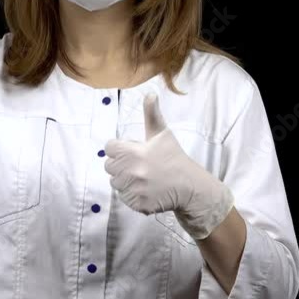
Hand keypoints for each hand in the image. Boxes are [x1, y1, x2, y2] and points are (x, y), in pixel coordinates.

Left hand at [104, 93, 234, 239]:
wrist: (189, 186)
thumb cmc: (173, 157)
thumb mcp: (163, 134)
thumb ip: (152, 114)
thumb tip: (150, 93)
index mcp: (132, 152)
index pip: (110, 147)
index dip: (120, 148)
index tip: (133, 151)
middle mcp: (130, 171)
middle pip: (109, 166)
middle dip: (121, 164)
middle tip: (140, 165)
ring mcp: (133, 189)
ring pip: (115, 183)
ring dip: (125, 180)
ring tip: (144, 178)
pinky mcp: (136, 204)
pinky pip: (124, 198)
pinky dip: (133, 195)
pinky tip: (146, 189)